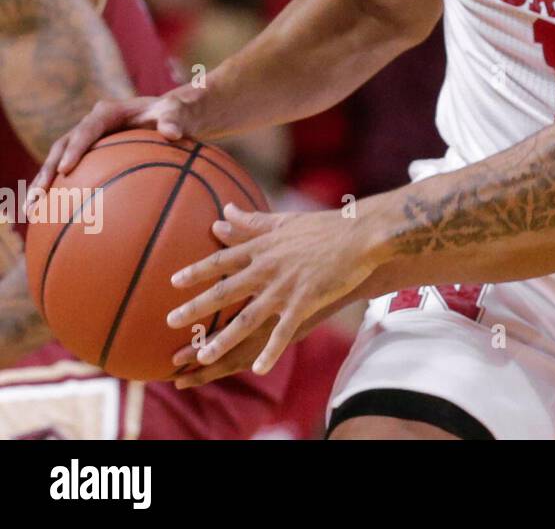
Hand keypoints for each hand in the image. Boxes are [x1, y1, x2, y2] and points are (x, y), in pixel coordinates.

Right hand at [30, 92, 195, 206]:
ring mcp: (89, 141)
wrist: (172, 114)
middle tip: (37, 196)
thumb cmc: (175, 112)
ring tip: (33, 211)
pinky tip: (54, 216)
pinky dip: (62, 191)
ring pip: (59, 161)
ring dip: (45, 185)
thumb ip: (174, 119)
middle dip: (47, 171)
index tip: (65, 169)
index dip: (75, 149)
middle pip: (62, 147)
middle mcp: (92, 124)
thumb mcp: (178, 111)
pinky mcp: (91, 155)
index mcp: (108, 112)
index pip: (87, 129)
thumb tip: (173, 133)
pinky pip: (73, 173)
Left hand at [167, 205, 376, 375]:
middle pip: (226, 290)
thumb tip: (224, 209)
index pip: (223, 260)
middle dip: (196, 307)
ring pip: (248, 317)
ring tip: (202, 355)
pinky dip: (270, 351)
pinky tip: (258, 368)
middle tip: (170, 321)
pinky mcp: (306, 301)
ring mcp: (286, 286)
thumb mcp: (285, 220)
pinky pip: (284, 332)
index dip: (197, 271)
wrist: (361, 235)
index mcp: (264, 247)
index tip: (172, 282)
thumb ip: (253, 221)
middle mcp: (269, 267)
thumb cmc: (325, 226)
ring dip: (223, 338)